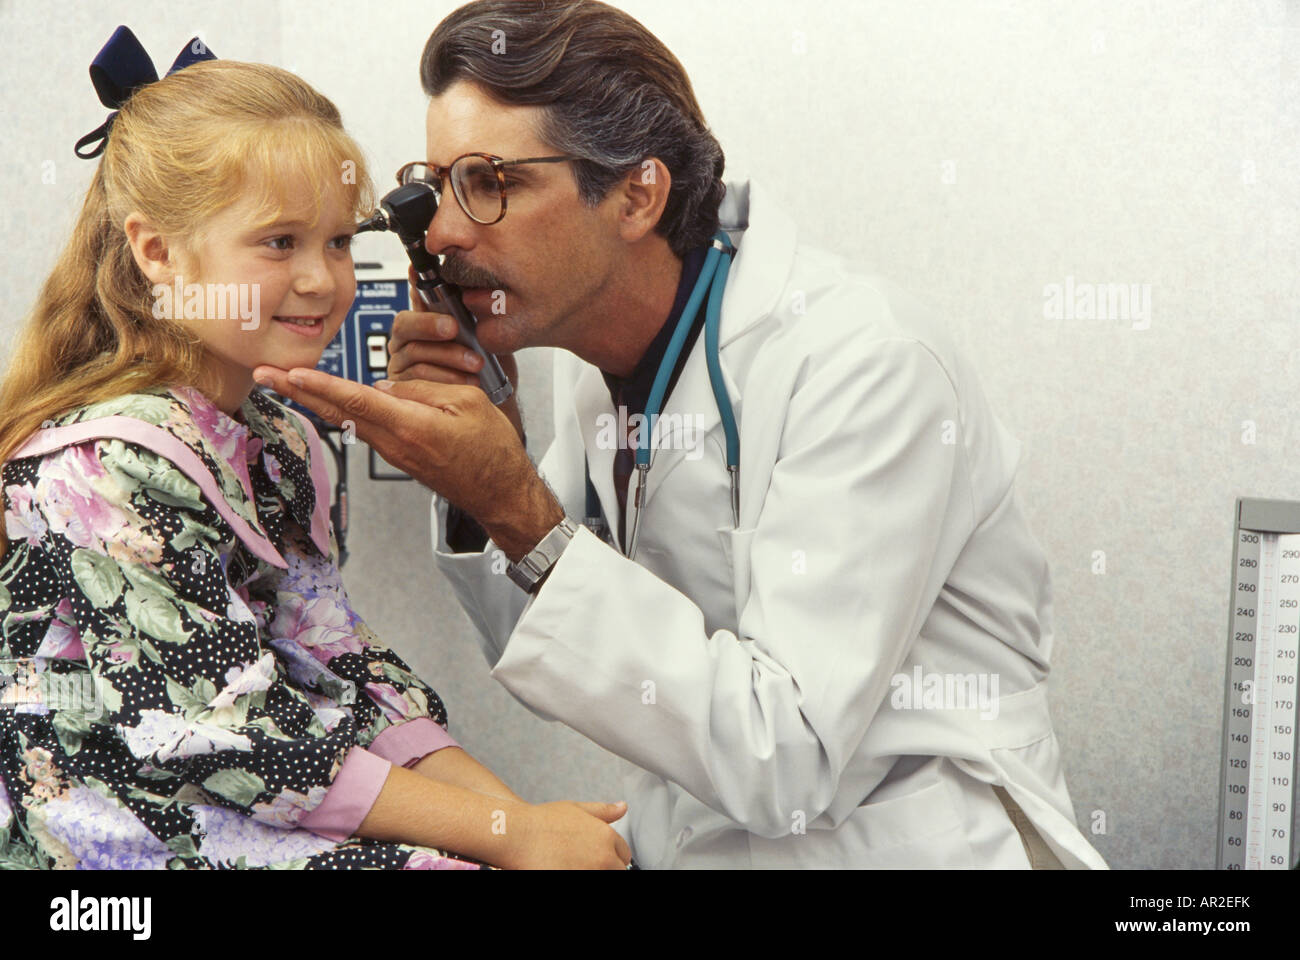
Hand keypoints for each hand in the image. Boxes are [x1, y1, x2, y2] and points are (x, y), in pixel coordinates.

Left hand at [249, 366, 562, 561]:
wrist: (499, 492)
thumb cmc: (492, 451)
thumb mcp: (468, 403)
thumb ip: (423, 391)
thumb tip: (389, 387)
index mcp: (411, 426)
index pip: (355, 400)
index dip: (318, 384)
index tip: (289, 372)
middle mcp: (394, 443)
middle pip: (336, 411)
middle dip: (296, 391)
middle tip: (263, 373)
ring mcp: (393, 452)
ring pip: (346, 418)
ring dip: (314, 398)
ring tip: (285, 381)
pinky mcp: (398, 456)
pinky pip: (364, 426)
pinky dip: (340, 409)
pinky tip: (327, 399)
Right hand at [392, 265, 523, 440]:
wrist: (497, 404)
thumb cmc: (489, 369)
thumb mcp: (487, 336)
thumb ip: (472, 313)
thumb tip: (467, 284)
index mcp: (424, 322)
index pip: (414, 298)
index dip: (418, 286)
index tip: (423, 277)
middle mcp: (407, 341)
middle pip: (404, 324)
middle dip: (430, 325)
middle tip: (454, 328)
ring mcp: (402, 364)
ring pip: (415, 352)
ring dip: (447, 356)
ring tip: (475, 364)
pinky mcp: (404, 389)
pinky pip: (418, 379)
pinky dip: (444, 377)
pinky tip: (465, 380)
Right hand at [505, 801, 631, 869]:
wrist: (516, 835)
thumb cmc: (541, 822)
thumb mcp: (576, 809)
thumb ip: (603, 811)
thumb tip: (622, 807)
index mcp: (606, 837)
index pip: (623, 855)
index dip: (611, 856)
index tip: (597, 858)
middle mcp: (603, 857)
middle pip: (616, 870)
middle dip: (604, 867)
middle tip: (582, 863)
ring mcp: (590, 872)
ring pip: (603, 877)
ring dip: (593, 872)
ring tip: (571, 865)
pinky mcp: (576, 880)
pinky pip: (585, 883)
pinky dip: (578, 875)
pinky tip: (563, 869)